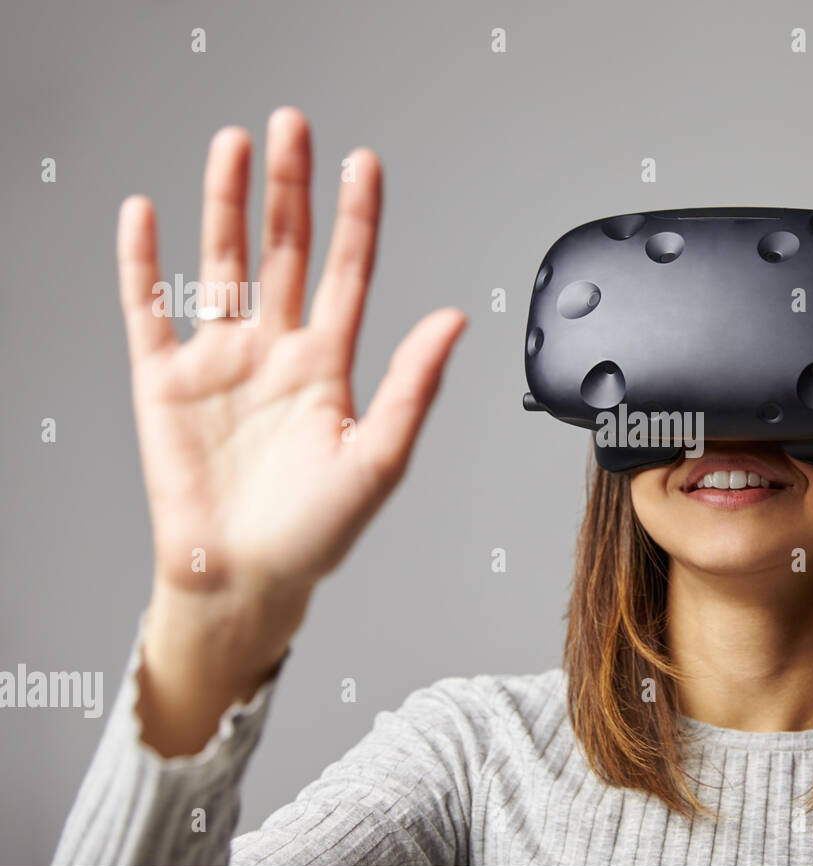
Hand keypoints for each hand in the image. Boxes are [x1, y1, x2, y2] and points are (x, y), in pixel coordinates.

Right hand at [120, 108, 465, 748]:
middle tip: (293, 126)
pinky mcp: (164, 381)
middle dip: (290, 189)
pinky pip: (149, 309)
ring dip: (226, 205)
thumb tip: (454, 319)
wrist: (244, 578)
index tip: (364, 163)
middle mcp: (276, 351)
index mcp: (330, 366)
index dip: (356, 218)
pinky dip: (143, 262)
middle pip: (284, 251)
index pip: (346, 273)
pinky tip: (147, 214)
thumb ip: (413, 385)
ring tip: (233, 146)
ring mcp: (220, 361)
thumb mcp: (378, 458)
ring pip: (222, 263)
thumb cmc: (316, 531)